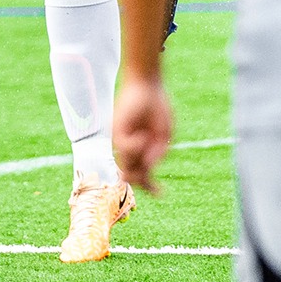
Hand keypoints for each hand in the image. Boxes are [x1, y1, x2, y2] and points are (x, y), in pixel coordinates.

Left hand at [113, 75, 173, 194]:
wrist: (148, 87)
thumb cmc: (159, 109)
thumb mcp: (164, 136)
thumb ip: (156, 155)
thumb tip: (147, 171)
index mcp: (144, 150)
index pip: (143, 173)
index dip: (151, 186)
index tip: (162, 194)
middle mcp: (131, 148)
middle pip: (134, 174)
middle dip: (143, 180)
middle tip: (155, 183)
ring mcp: (123, 142)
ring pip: (128, 164)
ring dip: (140, 159)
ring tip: (148, 139)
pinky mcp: (117, 133)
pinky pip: (125, 150)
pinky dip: (136, 147)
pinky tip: (142, 136)